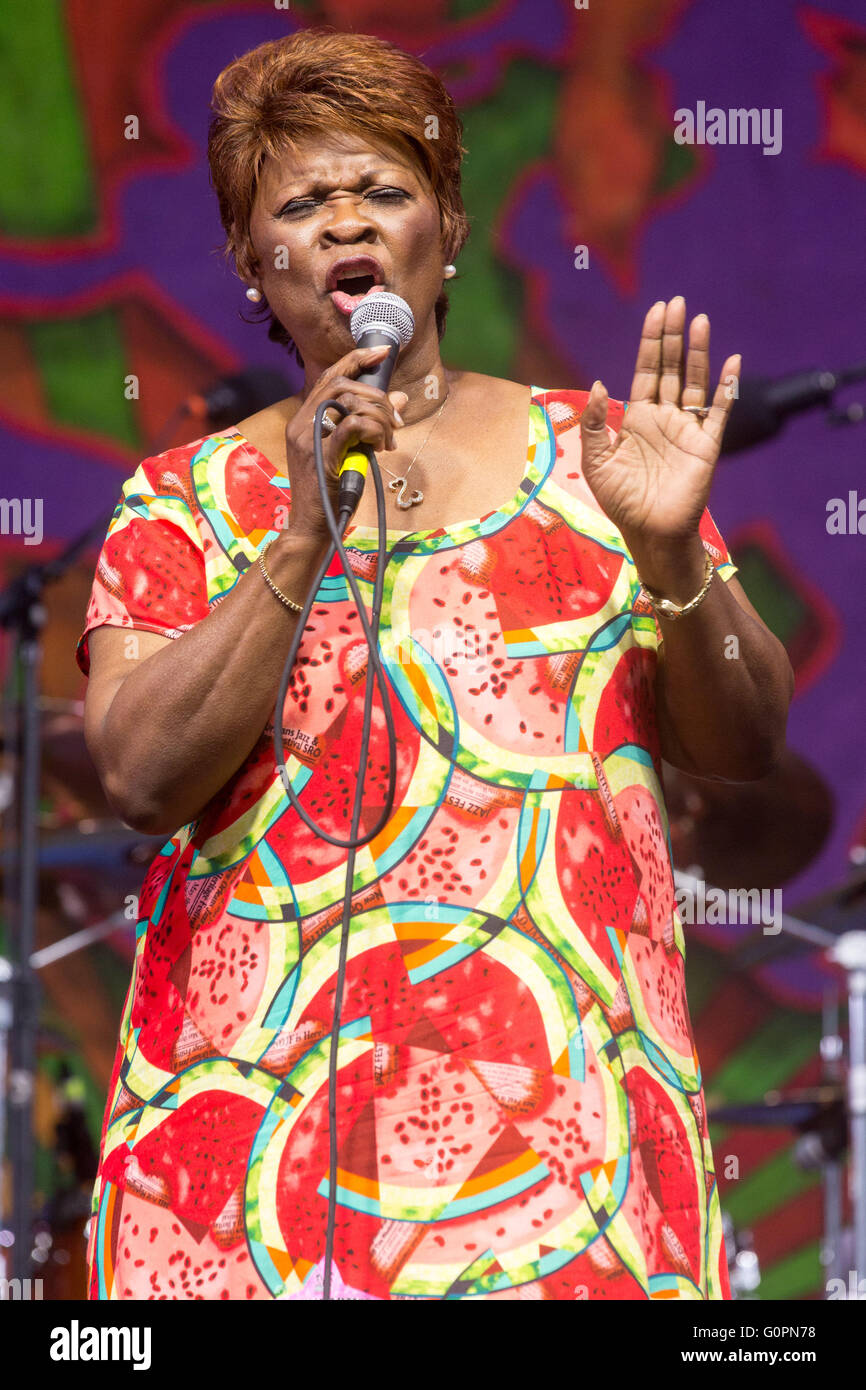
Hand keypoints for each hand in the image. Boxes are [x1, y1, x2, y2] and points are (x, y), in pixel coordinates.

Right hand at [282, 344, 407, 545]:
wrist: (312, 528)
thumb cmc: (331, 492)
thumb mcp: (352, 453)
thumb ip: (370, 425)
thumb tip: (399, 398)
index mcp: (304, 419)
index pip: (330, 376)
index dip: (357, 358)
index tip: (382, 351)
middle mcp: (301, 423)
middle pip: (341, 384)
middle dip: (377, 395)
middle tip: (395, 419)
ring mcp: (308, 439)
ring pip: (348, 402)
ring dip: (379, 416)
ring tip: (389, 438)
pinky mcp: (321, 456)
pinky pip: (353, 426)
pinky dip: (374, 430)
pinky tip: (380, 446)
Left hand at [578, 297, 740, 552]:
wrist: (650, 533)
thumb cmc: (621, 502)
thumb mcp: (595, 462)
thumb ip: (593, 424)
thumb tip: (600, 384)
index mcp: (638, 419)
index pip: (647, 371)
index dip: (651, 343)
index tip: (655, 312)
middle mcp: (665, 418)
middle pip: (672, 368)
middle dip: (672, 337)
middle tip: (676, 303)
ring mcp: (687, 429)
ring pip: (695, 381)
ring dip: (698, 352)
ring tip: (700, 320)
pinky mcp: (706, 445)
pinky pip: (720, 411)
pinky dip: (726, 387)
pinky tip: (731, 361)